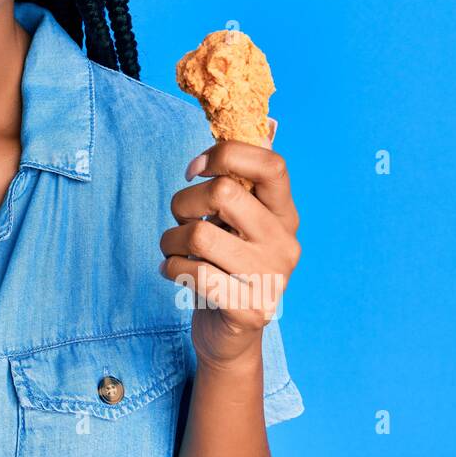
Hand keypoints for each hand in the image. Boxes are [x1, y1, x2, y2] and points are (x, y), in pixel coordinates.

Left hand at [158, 118, 300, 368]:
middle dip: (183, 202)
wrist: (230, 336)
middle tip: (181, 220)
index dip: (224, 155)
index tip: (195, 170)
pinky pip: (193, 273)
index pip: (271, 164)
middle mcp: (286, 243)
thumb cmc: (227, 266)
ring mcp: (271, 278)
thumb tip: (270, 120)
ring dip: (170, 240)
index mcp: (285, 214)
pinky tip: (176, 274)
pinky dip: (171, 269)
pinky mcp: (249, 309)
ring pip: (199, 234)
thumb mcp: (240, 220)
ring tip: (174, 251)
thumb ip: (247, 176)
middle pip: (223, 193)